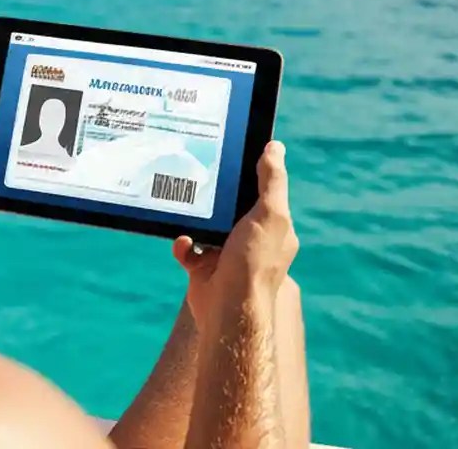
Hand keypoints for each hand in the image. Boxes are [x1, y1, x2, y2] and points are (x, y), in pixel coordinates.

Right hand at [173, 142, 298, 328]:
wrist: (228, 309)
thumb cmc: (254, 261)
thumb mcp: (270, 214)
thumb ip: (272, 180)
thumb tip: (275, 147)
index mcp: (273, 228)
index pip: (264, 194)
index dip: (252, 176)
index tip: (232, 157)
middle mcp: (252, 241)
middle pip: (233, 209)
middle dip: (217, 198)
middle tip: (199, 177)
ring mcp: (227, 255)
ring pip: (207, 227)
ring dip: (195, 220)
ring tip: (185, 205)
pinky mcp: (204, 268)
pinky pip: (189, 249)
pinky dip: (183, 244)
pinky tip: (183, 243)